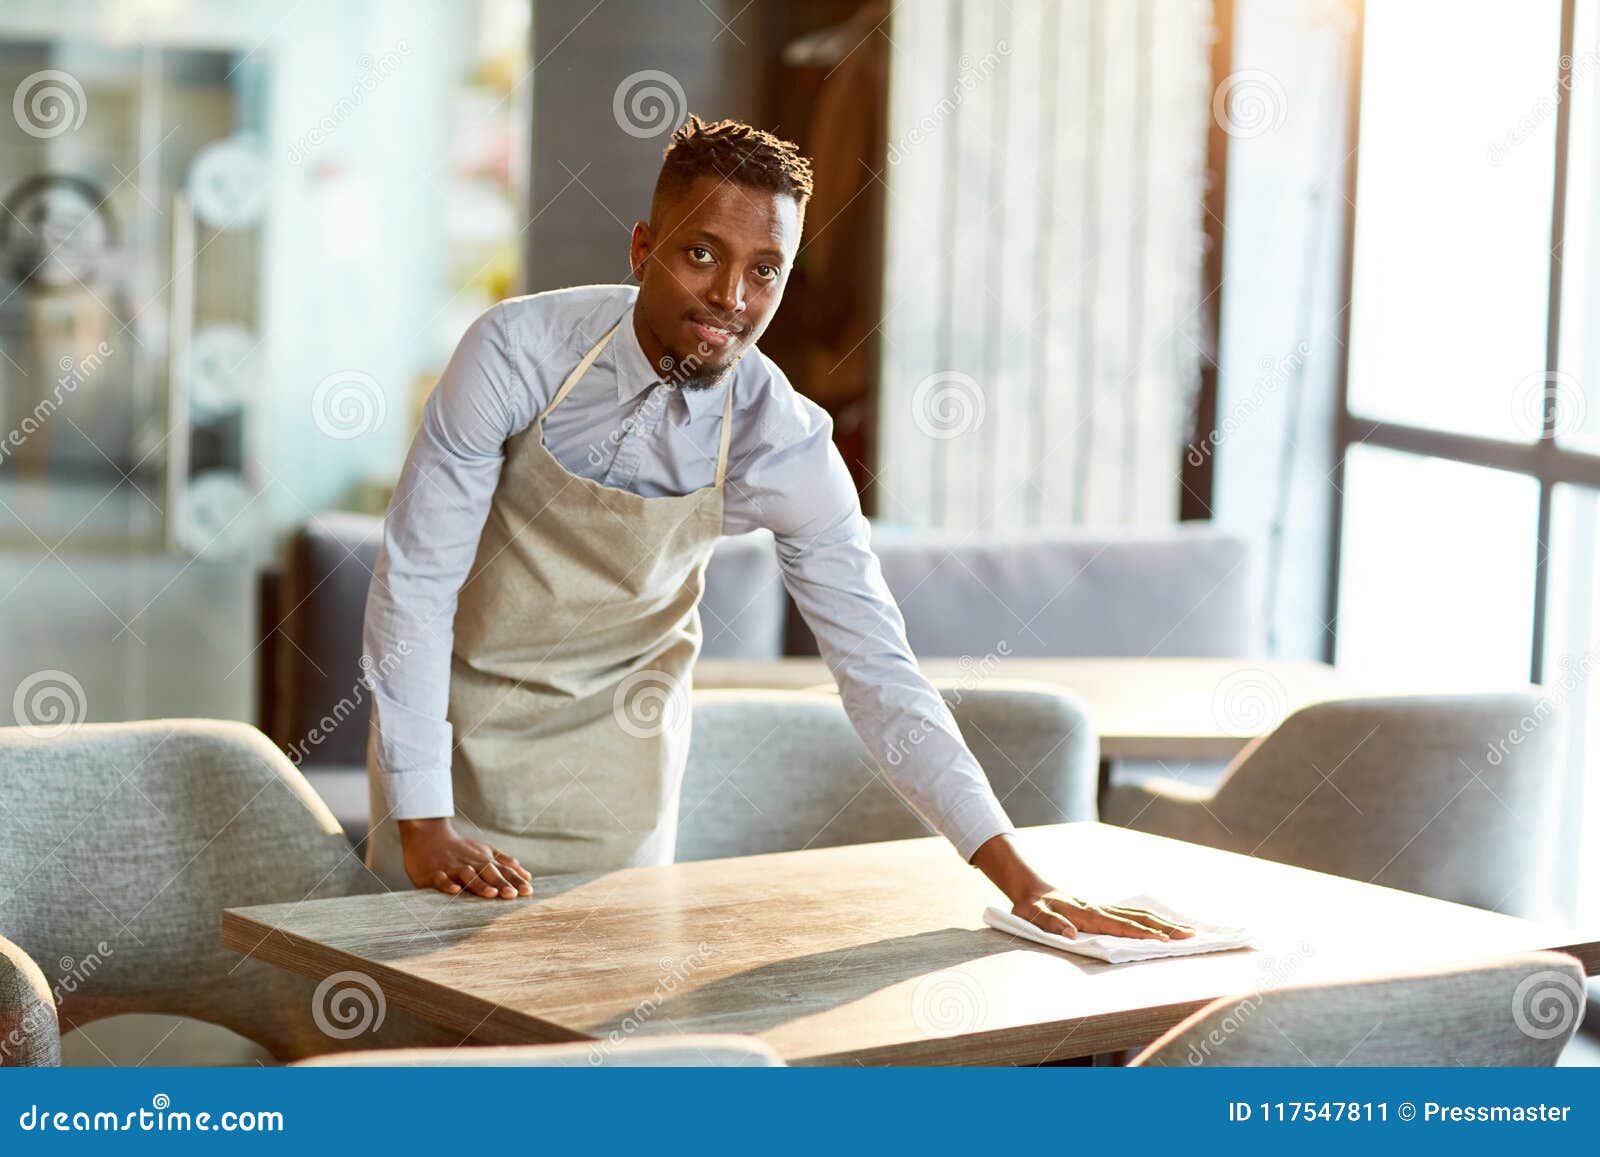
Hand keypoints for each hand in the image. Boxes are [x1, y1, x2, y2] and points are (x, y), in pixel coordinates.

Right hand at [398, 817, 533, 898]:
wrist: (428, 836)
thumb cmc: (460, 848)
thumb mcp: (485, 851)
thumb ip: (505, 862)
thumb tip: (527, 875)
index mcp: (484, 860)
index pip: (503, 871)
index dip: (515, 880)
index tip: (528, 891)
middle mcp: (471, 864)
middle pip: (489, 873)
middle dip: (502, 883)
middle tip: (513, 894)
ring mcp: (453, 868)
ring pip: (468, 876)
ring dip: (480, 885)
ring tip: (491, 894)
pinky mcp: (434, 873)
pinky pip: (441, 879)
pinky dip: (448, 884)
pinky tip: (455, 890)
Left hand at [969, 833, 1195, 940]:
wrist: (1029, 888)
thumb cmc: (1030, 906)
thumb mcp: (1031, 915)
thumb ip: (1050, 924)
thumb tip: (1070, 934)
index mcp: (1086, 915)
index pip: (1120, 926)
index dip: (1141, 934)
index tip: (1163, 942)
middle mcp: (1099, 910)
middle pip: (1139, 919)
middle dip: (1166, 928)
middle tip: (1192, 936)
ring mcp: (1103, 909)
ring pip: (1139, 915)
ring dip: (1164, 923)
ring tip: (1188, 931)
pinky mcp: (1102, 910)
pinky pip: (1132, 915)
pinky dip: (1151, 919)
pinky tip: (1163, 924)